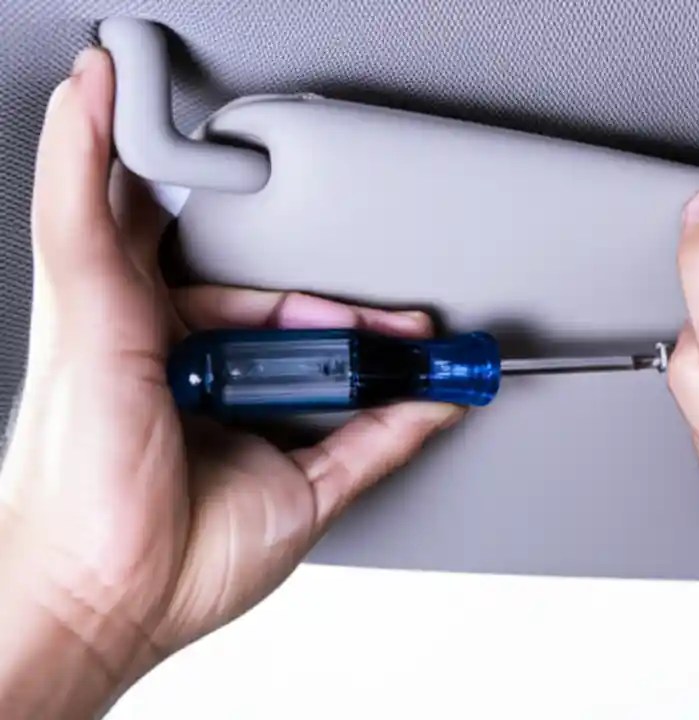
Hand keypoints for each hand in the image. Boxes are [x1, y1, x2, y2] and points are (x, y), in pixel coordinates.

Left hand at [0, 49, 461, 716]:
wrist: (96, 589)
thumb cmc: (73, 460)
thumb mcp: (80, 299)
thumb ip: (83, 198)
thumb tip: (88, 97)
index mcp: (146, 329)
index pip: (228, 264)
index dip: (276, 243)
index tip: (314, 211)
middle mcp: (205, 378)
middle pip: (300, 321)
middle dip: (355, 310)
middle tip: (394, 303)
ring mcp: (256, 433)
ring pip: (342, 377)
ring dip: (395, 359)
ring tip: (425, 342)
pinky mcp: (298, 487)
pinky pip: (373, 443)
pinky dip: (414, 418)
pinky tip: (439, 394)